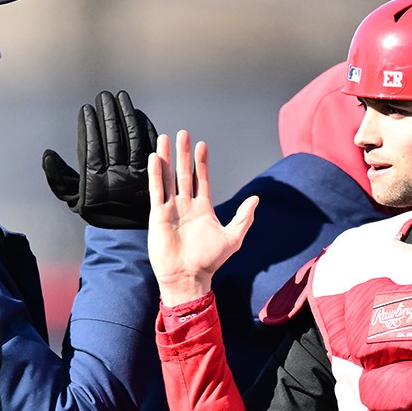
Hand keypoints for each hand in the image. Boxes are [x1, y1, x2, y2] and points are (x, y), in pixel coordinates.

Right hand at [40, 90, 157, 229]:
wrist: (125, 231)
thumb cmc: (96, 209)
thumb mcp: (72, 198)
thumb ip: (57, 177)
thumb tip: (47, 154)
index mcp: (96, 182)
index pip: (92, 146)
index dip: (90, 125)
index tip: (87, 108)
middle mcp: (118, 177)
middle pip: (113, 139)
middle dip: (109, 114)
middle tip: (105, 96)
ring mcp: (137, 175)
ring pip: (133, 139)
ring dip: (127, 115)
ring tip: (122, 98)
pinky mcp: (152, 173)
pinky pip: (149, 147)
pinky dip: (145, 129)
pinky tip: (138, 114)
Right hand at [148, 130, 257, 304]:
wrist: (189, 277)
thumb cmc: (210, 262)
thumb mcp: (233, 238)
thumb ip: (243, 218)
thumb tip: (256, 199)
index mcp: (203, 209)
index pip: (203, 179)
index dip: (202, 162)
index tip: (202, 145)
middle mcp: (186, 205)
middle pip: (184, 174)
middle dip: (184, 154)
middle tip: (183, 133)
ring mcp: (171, 209)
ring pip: (168, 178)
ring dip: (168, 158)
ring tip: (166, 139)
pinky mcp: (158, 215)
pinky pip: (157, 191)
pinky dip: (156, 174)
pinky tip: (155, 158)